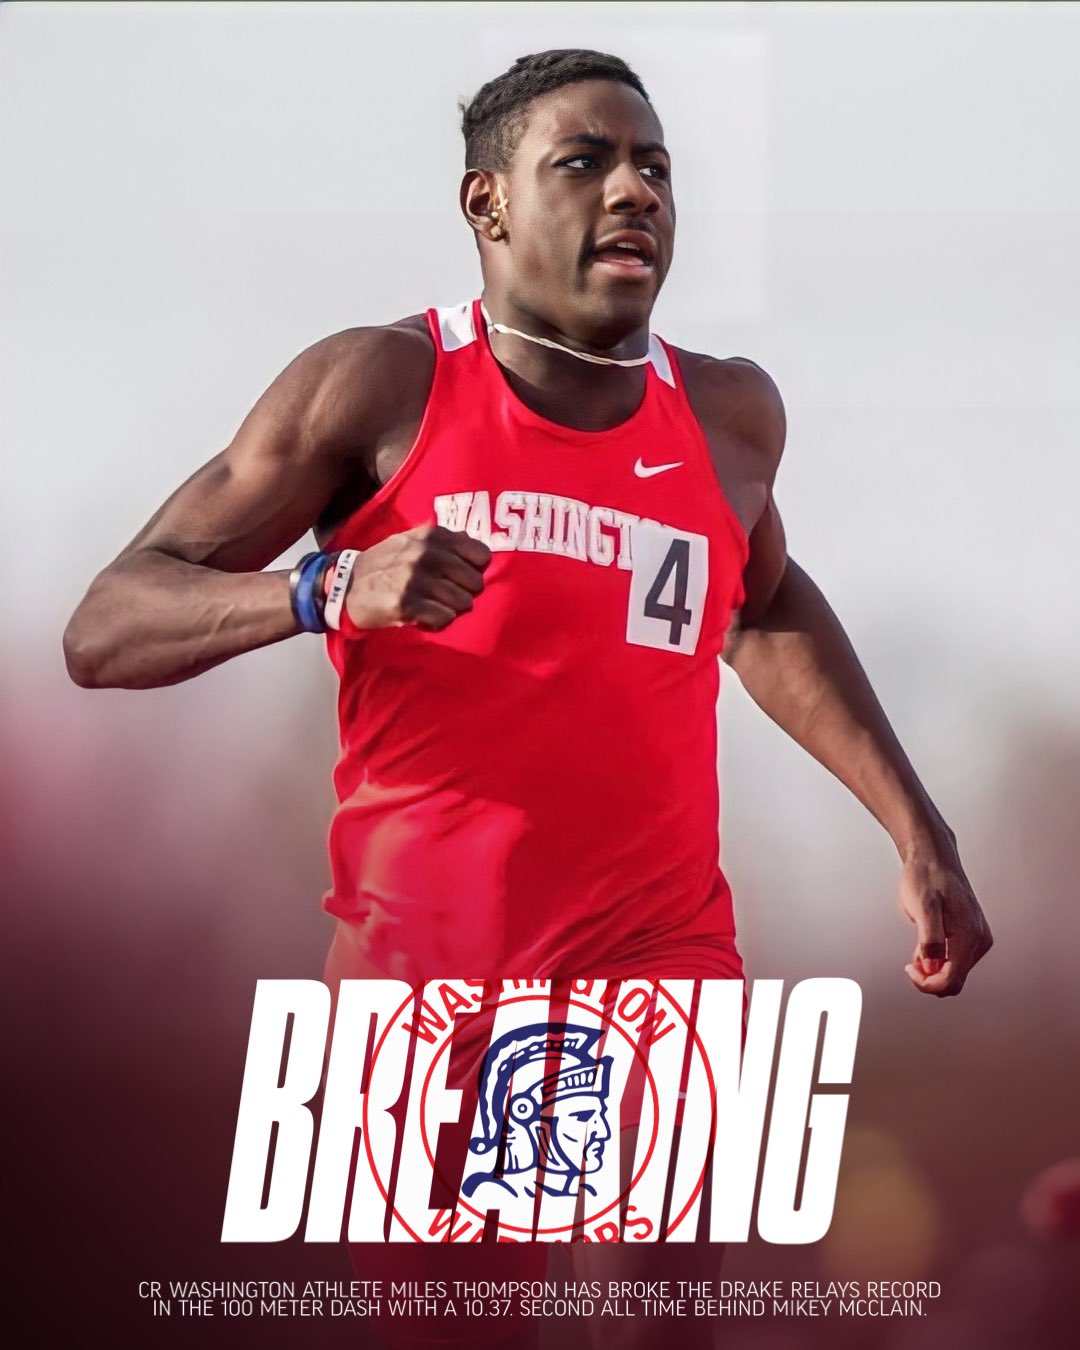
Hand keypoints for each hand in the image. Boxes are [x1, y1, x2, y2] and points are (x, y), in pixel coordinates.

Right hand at [343, 524, 490, 632]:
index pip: (480, 553)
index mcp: (430, 536)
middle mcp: (425, 554)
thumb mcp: (410, 541)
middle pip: (474, 580)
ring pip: (462, 601)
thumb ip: (442, 541)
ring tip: (438, 606)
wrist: (346, 585)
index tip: (466, 575)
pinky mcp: (406, 604)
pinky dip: (440, 620)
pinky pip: (444, 617)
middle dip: (466, 591)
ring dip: (453, 608)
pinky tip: (428, 617)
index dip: (477, 568)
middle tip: (451, 595)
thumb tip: (475, 546)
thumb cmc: (384, 563)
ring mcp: (415, 580)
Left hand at [898, 836, 992, 995]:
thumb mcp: (922, 906)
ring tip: (917, 947)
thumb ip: (930, 938)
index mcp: (969, 936)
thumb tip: (932, 966)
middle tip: (910, 961)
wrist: (934, 857)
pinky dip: (939, 959)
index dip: (927, 983)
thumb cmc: (926, 877)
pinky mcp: (973, 935)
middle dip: (930, 978)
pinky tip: (927, 944)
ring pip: (955, 972)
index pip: (951, 981)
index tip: (909, 968)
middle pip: (955, 981)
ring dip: (933, 968)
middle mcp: (980, 940)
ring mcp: (978, 938)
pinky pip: (957, 960)